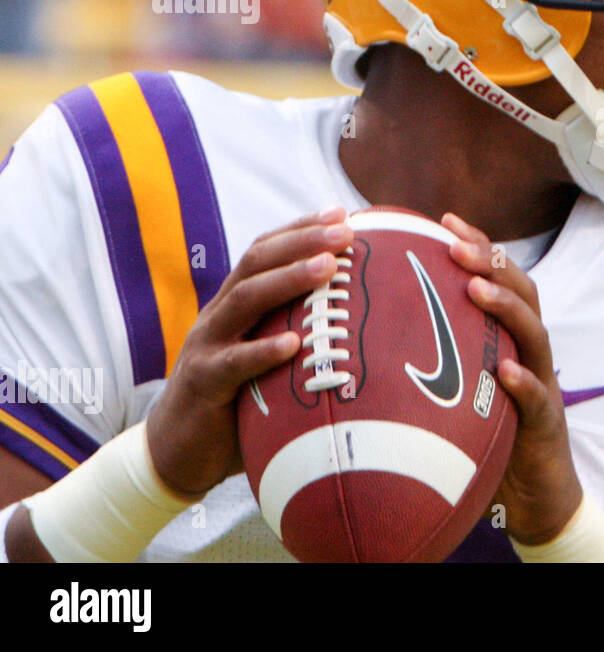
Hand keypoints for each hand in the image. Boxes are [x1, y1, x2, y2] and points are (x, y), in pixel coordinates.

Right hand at [146, 208, 354, 497]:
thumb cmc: (237, 401)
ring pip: (244, 300)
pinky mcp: (202, 384)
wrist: (177, 452)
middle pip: (257, 262)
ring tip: (327, 267)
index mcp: (236, 303)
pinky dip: (262, 352)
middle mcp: (219, 315)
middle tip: (345, 231)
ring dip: (287, 280)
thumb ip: (298, 333)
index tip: (342, 214)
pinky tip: (293, 344)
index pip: (265, 251)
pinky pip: (232, 364)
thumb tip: (362, 320)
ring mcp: (207, 346)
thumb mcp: (268, 359)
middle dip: (302, 241)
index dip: (300, 229)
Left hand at [441, 212, 582, 544]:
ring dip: (506, 307)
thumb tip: (360, 343)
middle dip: (492, 262)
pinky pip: (539, 398)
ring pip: (534, 335)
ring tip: (475, 289)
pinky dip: (525, 382)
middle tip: (456, 245)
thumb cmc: (486, 442)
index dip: (478, 246)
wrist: (533, 498)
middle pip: (523, 293)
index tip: (444, 219)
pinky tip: (506, 371)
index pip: (500, 281)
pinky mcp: (546, 425)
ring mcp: (542, 385)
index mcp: (508, 340)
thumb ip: (425, 365)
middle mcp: (529, 354)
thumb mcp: (454, 394)